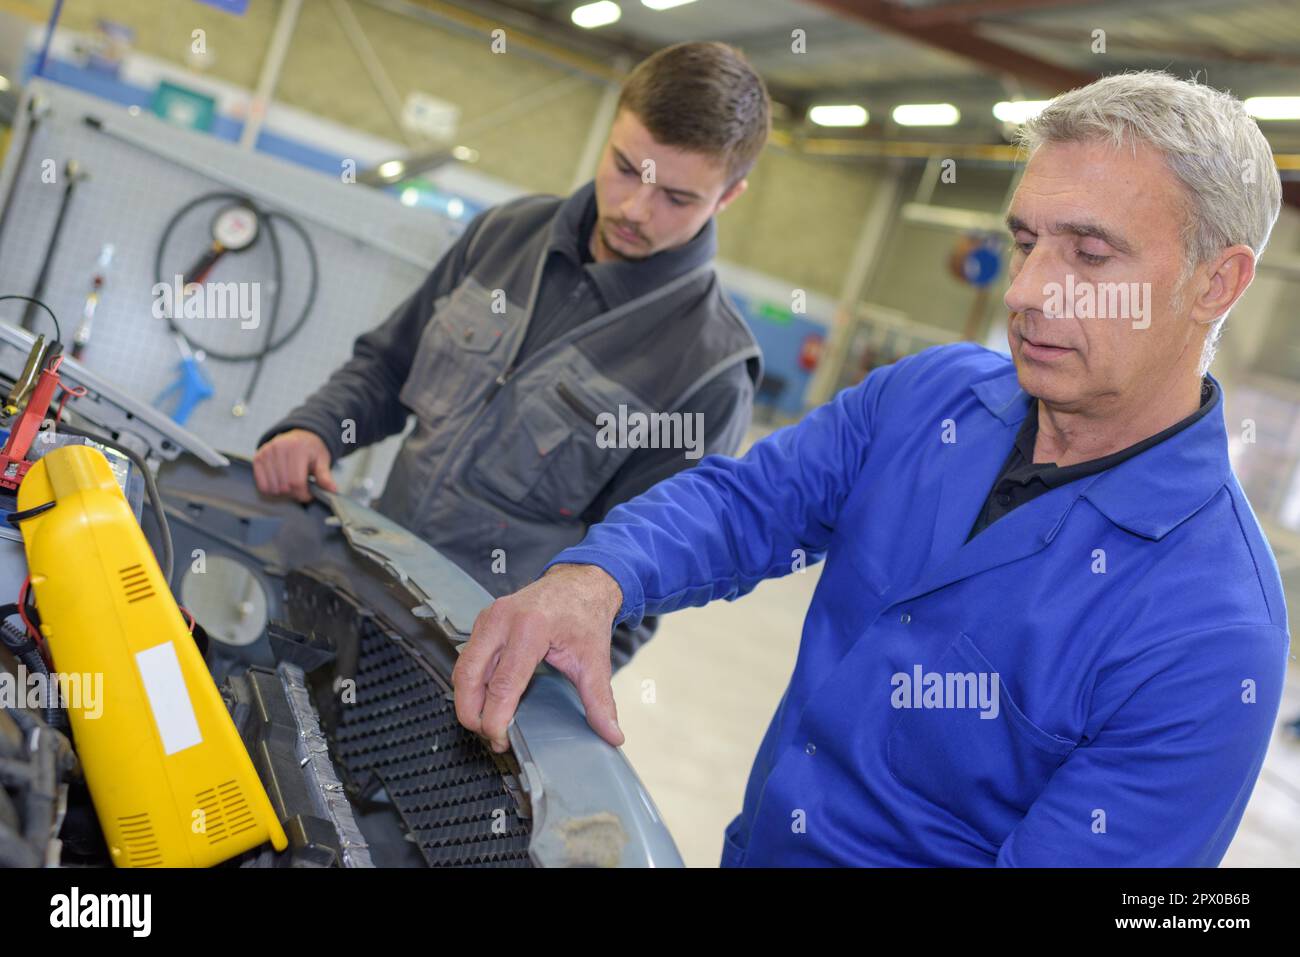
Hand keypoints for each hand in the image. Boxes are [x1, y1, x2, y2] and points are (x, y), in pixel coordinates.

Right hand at [252, 428, 338, 502]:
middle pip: (284, 486)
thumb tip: (333, 490)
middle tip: (301, 489)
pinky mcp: (257, 457)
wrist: (300, 436)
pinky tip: (280, 483)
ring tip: (291, 484)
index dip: (303, 494)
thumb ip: (324, 476)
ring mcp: (266, 452)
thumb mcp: (322, 460)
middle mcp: (279, 448)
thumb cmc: (312, 450)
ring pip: (272, 487)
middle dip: (294, 493)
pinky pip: (261, 484)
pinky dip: (271, 489)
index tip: (309, 495)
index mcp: (297, 448)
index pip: (296, 482)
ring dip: (282, 492)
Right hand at [453, 563, 624, 752]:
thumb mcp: (595, 659)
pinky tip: (486, 699)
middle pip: (470, 675)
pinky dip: (471, 682)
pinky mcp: (484, 620)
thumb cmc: (584, 615)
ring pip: (463, 667)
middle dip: (471, 712)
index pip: (503, 684)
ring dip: (468, 699)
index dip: (496, 718)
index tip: (502, 740)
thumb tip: (611, 734)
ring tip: (486, 721)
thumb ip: (599, 700)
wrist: (580, 583)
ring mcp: (490, 617)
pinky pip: (468, 657)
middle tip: (488, 736)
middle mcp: (503, 619)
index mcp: (531, 628)